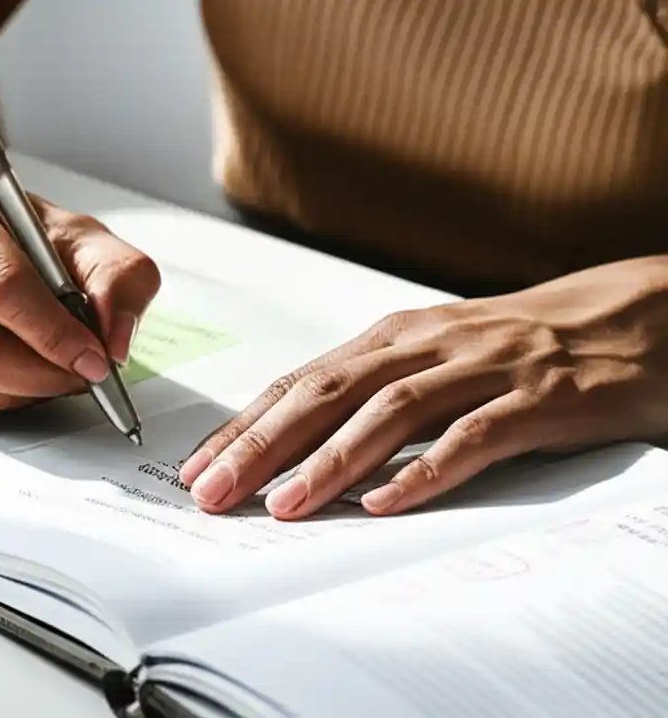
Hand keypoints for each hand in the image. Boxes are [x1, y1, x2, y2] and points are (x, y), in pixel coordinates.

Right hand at [0, 186, 159, 416]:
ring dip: (26, 393)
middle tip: (82, 375)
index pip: (1, 287)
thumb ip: (117, 275)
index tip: (95, 359)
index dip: (55, 333)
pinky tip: (14, 377)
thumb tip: (116, 342)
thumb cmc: (10, 235)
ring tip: (52, 370)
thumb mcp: (76, 234)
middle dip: (45, 375)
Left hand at [179, 256, 667, 518]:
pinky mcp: (542, 398)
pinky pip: (476, 435)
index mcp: (391, 337)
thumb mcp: (431, 357)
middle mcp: (426, 344)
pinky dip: (427, 470)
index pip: (300, 383)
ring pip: (391, 411)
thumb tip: (293, 446)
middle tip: (214, 490)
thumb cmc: (515, 345)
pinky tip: (385, 503)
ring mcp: (484, 368)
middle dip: (263, 445)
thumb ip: (370, 393)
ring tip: (284, 505)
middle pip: (328, 394)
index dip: (245, 425)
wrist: (629, 315)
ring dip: (331, 460)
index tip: (198, 467)